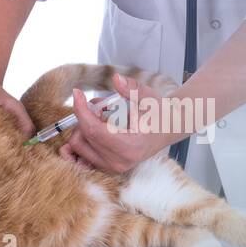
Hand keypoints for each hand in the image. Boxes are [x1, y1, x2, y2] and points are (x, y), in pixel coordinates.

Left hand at [59, 74, 177, 173]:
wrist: (167, 129)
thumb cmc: (158, 113)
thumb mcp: (148, 97)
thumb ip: (132, 88)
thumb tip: (116, 79)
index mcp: (130, 147)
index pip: (94, 130)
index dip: (81, 110)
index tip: (78, 93)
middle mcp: (119, 162)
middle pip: (83, 138)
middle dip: (86, 117)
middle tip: (102, 107)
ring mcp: (112, 167)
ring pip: (78, 145)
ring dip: (84, 127)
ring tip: (103, 117)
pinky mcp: (106, 167)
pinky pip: (81, 155)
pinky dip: (83, 139)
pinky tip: (95, 128)